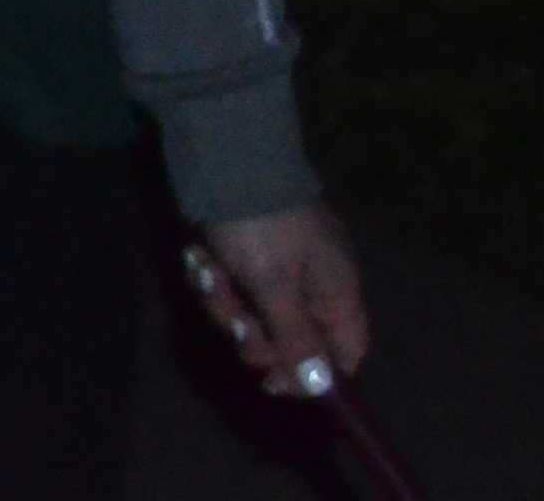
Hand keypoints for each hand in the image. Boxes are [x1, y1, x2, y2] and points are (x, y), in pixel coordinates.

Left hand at [187, 205, 370, 396]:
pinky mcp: (243, 248)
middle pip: (289, 338)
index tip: (272, 383)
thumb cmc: (259, 224)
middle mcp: (314, 282)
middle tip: (233, 317)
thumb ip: (296, 338)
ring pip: (252, 311)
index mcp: (338, 292)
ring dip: (224, 300)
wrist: (222, 156)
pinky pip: (230, 282)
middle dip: (252, 332)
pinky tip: (199, 256)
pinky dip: (212, 275)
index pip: (344, 353)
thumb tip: (321, 387)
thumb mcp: (275, 285)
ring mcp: (278, 264)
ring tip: (209, 272)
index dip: (312, 375)